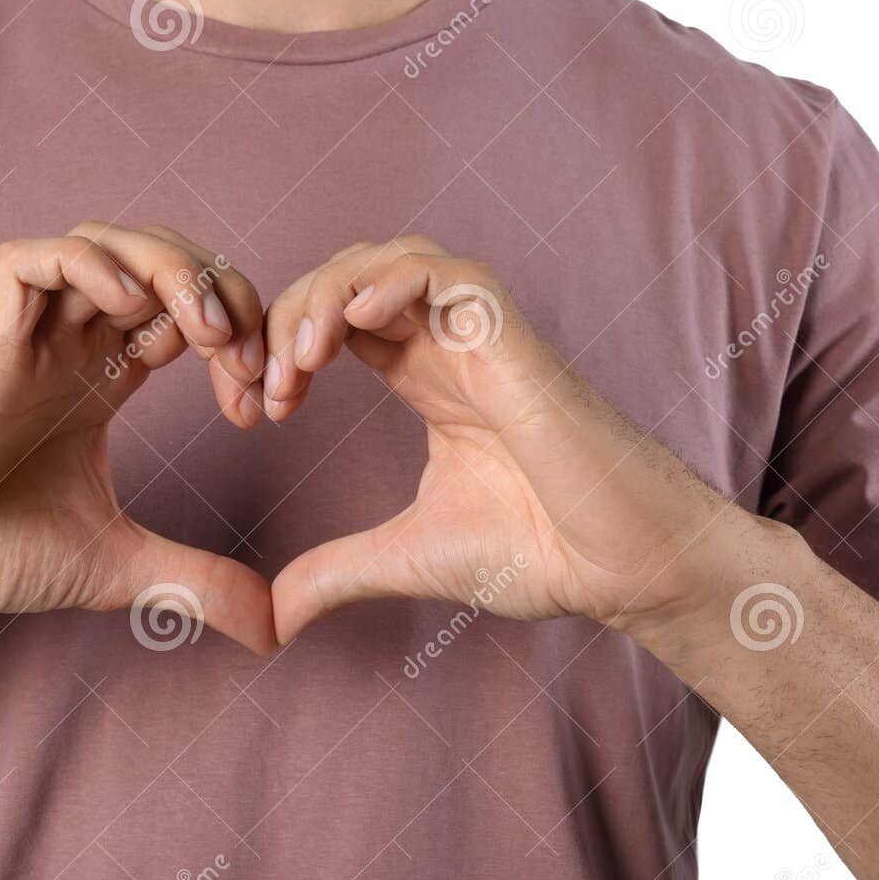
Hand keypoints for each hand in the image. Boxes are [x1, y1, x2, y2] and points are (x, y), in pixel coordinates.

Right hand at [0, 223, 275, 651]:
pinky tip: (128, 313)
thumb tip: (273, 631)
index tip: (256, 406)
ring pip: (107, 241)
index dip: (238, 338)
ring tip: (201, 330)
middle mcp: (69, 341)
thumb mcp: (118, 565)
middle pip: (160, 260)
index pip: (189, 313)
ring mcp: (26, 331)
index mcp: (103, 375)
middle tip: (243, 355)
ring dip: (169, 270)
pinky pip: (33, 258)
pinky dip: (89, 264)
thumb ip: (195, 583)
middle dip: (220, 291)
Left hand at [260, 236, 730, 642]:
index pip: (337, 321)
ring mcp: (482, 338)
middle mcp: (451, 346)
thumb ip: (335, 574)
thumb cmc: (540, 552)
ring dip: (330, 292)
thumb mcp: (406, 559)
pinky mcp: (513, 342)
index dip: (283, 347)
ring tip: (301, 356)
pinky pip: (449, 273)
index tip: (258, 410)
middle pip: (352, 278)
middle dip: (291, 314)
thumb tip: (271, 620)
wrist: (620, 565)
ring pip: (392, 259)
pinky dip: (393, 279)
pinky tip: (354, 321)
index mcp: (427, 378)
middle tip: (267, 383)